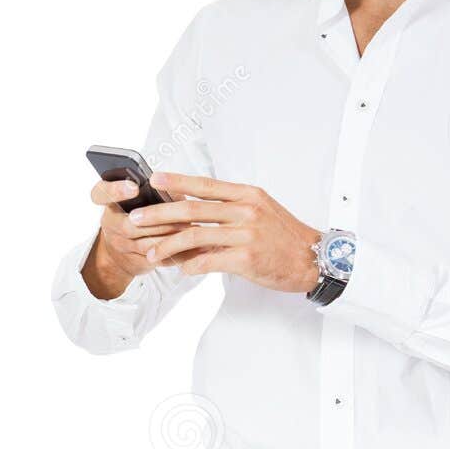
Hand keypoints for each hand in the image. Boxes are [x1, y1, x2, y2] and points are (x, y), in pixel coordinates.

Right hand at [81, 177, 207, 299]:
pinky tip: (194, 247)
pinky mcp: (136, 262)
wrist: (123, 252)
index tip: (135, 187)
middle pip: (128, 225)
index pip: (101, 193)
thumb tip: (175, 186)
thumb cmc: (140, 214)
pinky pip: (158, 259)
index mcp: (109, 203)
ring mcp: (122, 246)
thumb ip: (155, 190)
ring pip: (145, 245)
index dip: (116, 190)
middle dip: (157, 220)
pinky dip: (177, 253)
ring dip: (170, 237)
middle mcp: (110, 225)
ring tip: (191, 229)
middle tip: (181, 213)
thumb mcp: (142, 198)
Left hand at [126, 171, 321, 293]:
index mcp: (247, 195)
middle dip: (158, 214)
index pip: (205, 185)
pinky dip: (190, 265)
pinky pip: (208, 260)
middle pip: (192, 209)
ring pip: (194, 236)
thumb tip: (199, 206)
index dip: (177, 182)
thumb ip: (232, 206)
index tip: (154, 180)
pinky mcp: (246, 257)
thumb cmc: (285, 236)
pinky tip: (181, 269)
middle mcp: (245, 210)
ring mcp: (246, 233)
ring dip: (168, 245)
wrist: (313, 259)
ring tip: (152, 252)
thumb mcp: (261, 210)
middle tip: (136, 220)